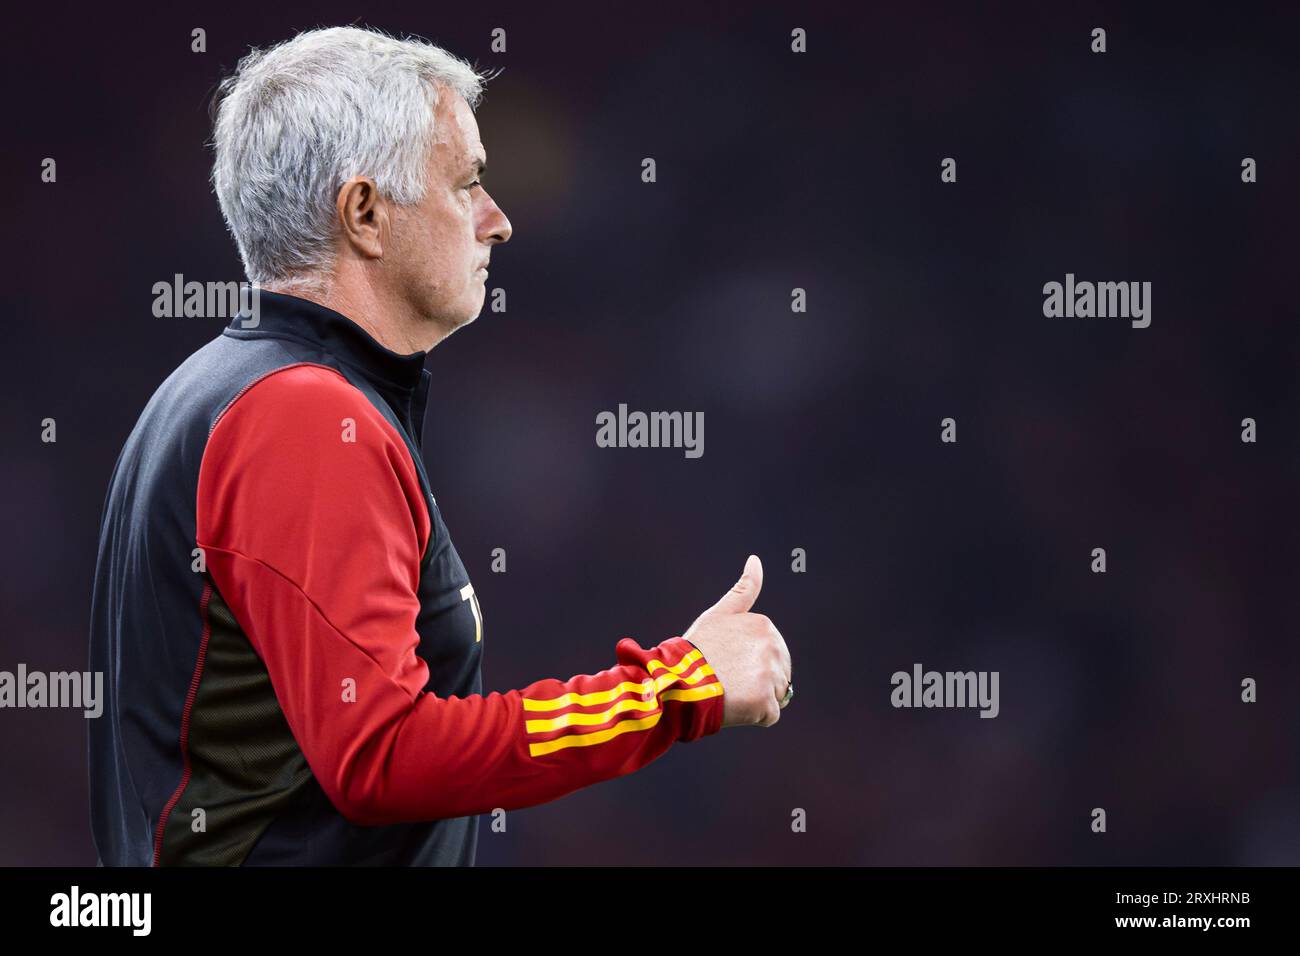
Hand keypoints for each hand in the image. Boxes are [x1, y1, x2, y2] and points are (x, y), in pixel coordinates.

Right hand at [681, 555, 790, 727]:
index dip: (746, 662)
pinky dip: (753, 716)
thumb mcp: (719, 614)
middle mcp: (773, 648)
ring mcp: (771, 676)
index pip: (768, 653)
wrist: (678, 682)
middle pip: (777, 674)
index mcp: (765, 626)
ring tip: (728, 692)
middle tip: (726, 679)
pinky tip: (734, 708)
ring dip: (754, 699)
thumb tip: (756, 559)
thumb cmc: (696, 649)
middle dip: (755, 681)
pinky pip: (769, 715)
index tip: (725, 661)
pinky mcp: (766, 702)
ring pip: (774, 695)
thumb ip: (744, 589)